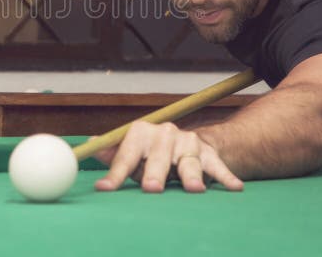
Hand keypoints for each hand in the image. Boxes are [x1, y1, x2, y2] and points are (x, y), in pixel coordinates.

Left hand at [92, 121, 243, 192]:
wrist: (182, 142)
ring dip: (191, 175)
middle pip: (159, 157)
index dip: (115, 172)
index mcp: (141, 132)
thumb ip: (110, 151)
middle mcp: (165, 134)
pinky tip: (235, 187)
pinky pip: (218, 166)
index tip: (105, 188)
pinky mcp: (208, 153)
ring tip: (193, 188)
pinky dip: (226, 177)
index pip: (126, 155)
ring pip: (189, 162)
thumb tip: (87, 147)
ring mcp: (189, 143)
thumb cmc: (149, 152)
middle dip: (155, 173)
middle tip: (151, 188)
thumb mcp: (129, 149)